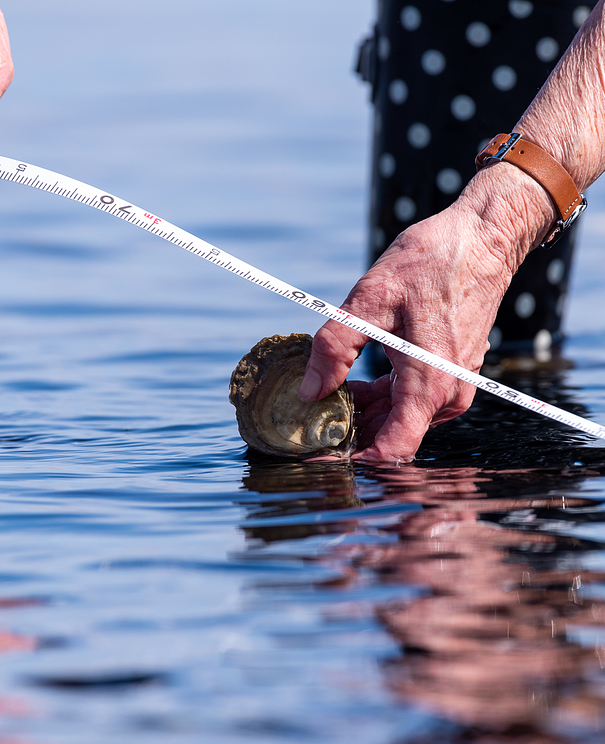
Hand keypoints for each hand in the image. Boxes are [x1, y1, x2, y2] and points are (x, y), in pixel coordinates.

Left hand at [299, 168, 550, 462]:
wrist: (481, 239)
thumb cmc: (429, 264)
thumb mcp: (368, 303)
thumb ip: (334, 351)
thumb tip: (308, 393)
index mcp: (428, 386)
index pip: (391, 450)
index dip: (352, 460)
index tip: (318, 456)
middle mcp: (446, 395)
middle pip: (391, 437)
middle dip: (350, 436)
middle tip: (308, 427)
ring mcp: (452, 385)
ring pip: (398, 419)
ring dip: (362, 415)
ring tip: (323, 401)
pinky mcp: (450, 373)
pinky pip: (409, 401)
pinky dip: (379, 399)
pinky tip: (351, 384)